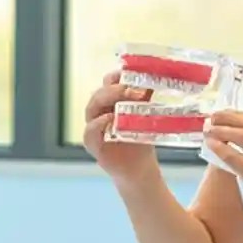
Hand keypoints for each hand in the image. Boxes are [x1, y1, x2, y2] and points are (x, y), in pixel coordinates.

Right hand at [82, 70, 158, 184]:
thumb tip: (153, 80)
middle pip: (99, 93)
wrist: (139, 169)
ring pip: (91, 107)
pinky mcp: (92, 144)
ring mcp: (94, 127)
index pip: (108, 83)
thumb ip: (145, 100)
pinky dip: (98, 123)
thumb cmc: (140, 140)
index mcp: (111, 103)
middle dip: (113, 88)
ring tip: (121, 97)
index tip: (128, 73)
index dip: (116, 76)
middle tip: (129, 88)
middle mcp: (100, 112)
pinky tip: (109, 119)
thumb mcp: (146, 116)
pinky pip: (90, 130)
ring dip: (106, 99)